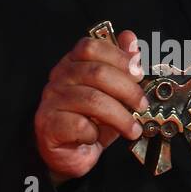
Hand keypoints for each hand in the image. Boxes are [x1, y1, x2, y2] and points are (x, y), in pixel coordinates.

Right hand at [34, 29, 147, 182]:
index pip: (92, 47)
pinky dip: (95, 133)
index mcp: (73, 63)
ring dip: (120, 117)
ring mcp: (51, 100)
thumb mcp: (112, 93)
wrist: (70, 153)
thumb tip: (130, 38)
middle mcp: (59, 77)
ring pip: (92, 100)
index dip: (119, 57)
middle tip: (142, 105)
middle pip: (97, 72)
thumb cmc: (91, 121)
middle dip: (127, 90)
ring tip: (132, 129)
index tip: (139, 74)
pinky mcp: (48, 123)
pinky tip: (96, 137)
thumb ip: (121, 66)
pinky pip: (79, 125)